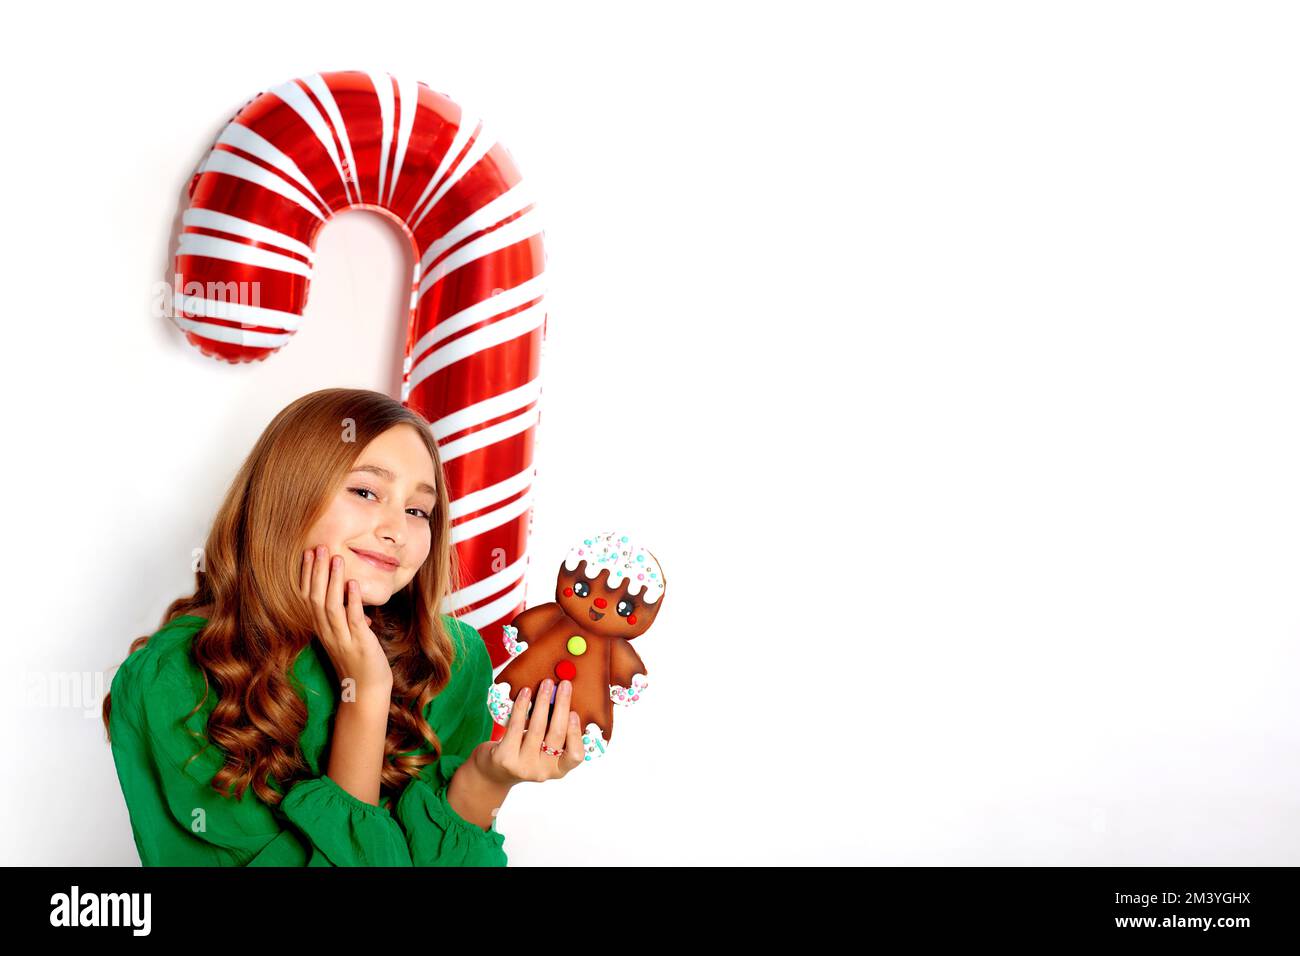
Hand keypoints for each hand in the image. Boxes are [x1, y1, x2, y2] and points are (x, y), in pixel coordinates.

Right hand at [299, 545, 392, 705]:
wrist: (367, 689)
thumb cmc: (358, 660)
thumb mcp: (346, 635)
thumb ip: (344, 615)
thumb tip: (349, 591)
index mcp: (321, 628)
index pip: (307, 597)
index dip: (306, 575)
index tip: (307, 554)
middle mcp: (327, 632)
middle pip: (315, 598)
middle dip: (316, 571)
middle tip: (319, 547)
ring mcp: (342, 638)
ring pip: (331, 606)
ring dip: (333, 581)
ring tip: (336, 558)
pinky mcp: (359, 643)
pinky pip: (353, 619)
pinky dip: (352, 601)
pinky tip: (353, 584)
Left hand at [474, 678, 584, 784]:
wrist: (493, 773)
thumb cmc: (524, 754)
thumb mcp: (544, 751)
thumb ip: (555, 734)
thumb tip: (565, 697)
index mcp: (558, 770)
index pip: (576, 756)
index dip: (576, 734)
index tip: (574, 712)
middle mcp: (542, 771)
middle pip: (557, 735)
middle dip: (562, 705)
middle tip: (564, 685)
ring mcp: (523, 766)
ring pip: (537, 728)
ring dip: (543, 701)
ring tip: (546, 684)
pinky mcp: (505, 758)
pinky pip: (516, 726)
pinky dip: (522, 706)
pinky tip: (525, 692)